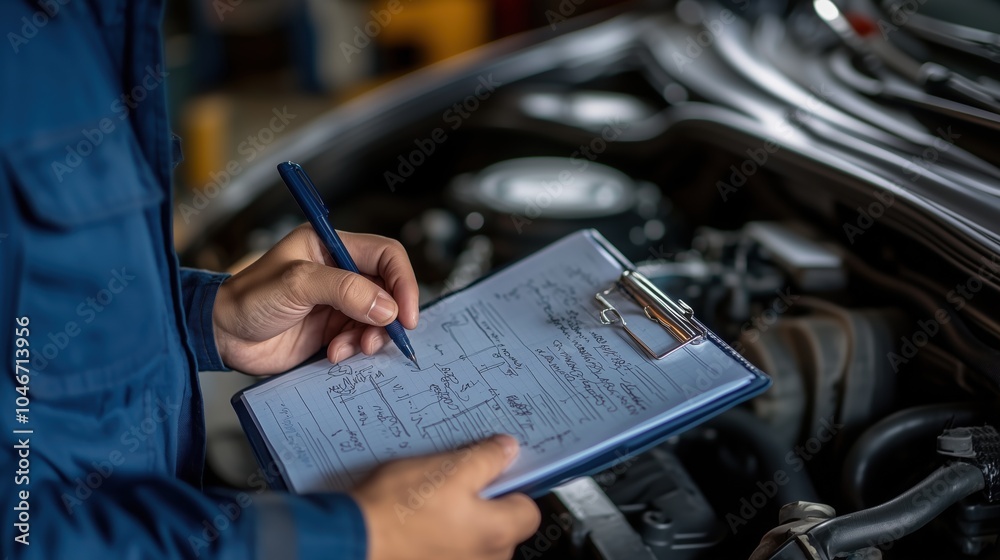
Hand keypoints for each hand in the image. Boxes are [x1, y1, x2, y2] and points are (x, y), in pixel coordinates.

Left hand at [212, 224, 418, 374]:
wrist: (222, 337)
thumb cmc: (248, 299)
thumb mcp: (296, 285)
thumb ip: (344, 290)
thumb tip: (387, 308)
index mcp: (331, 246)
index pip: (385, 254)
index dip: (402, 281)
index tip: (405, 312)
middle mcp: (340, 272)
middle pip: (388, 288)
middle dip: (389, 315)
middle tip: (382, 337)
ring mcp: (338, 302)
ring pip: (378, 317)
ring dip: (371, 336)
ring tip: (351, 348)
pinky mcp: (333, 329)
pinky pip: (361, 338)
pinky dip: (356, 349)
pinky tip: (335, 354)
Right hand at [351, 434, 540, 559]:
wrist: (353, 541)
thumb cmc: (398, 508)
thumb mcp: (448, 468)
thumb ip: (486, 460)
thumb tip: (508, 450)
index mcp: (497, 534)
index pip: (528, 510)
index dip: (512, 488)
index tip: (494, 474)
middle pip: (502, 528)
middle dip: (485, 507)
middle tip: (455, 485)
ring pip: (475, 542)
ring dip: (461, 524)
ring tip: (431, 505)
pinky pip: (451, 553)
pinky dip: (442, 540)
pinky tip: (420, 524)